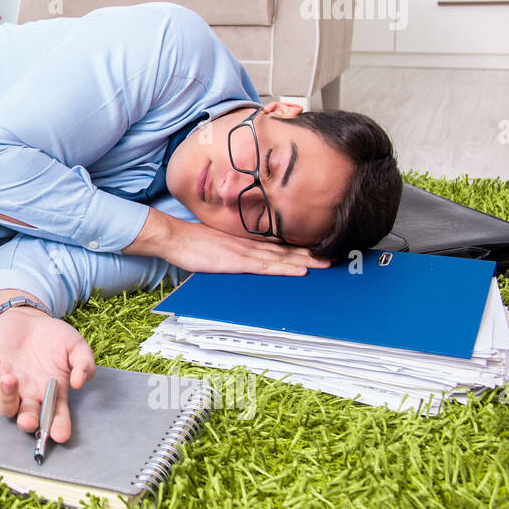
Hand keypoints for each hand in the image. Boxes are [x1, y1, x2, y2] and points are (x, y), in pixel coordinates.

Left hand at [0, 305, 95, 442]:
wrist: (28, 319)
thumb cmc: (54, 337)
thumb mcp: (76, 347)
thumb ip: (83, 364)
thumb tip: (79, 383)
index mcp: (52, 394)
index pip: (56, 417)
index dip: (58, 428)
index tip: (60, 435)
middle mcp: (30, 395)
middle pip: (27, 418)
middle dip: (27, 422)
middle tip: (29, 421)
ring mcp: (10, 387)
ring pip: (4, 406)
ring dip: (6, 397)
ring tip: (10, 379)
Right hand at [134, 208, 330, 275]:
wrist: (176, 238)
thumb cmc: (191, 242)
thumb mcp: (215, 243)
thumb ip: (231, 248)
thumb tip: (239, 255)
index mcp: (245, 240)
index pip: (277, 244)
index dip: (298, 246)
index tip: (316, 248)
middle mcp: (250, 244)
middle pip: (285, 250)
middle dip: (310, 253)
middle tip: (332, 256)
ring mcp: (245, 252)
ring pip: (282, 258)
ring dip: (305, 261)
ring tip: (325, 264)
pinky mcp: (238, 262)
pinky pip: (268, 267)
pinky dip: (286, 268)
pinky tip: (301, 270)